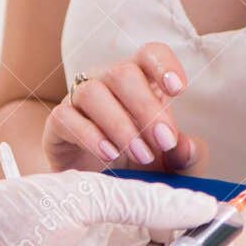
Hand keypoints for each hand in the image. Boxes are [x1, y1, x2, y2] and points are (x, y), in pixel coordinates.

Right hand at [45, 43, 200, 173]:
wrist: (96, 191)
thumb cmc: (137, 168)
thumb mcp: (171, 166)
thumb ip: (186, 157)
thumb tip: (186, 146)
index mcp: (140, 83)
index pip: (149, 54)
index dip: (163, 65)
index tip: (178, 90)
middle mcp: (107, 83)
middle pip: (122, 72)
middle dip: (146, 108)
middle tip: (163, 142)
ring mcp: (78, 100)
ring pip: (93, 92)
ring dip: (120, 125)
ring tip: (139, 155)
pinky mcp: (58, 123)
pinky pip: (66, 117)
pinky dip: (90, 136)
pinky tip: (109, 155)